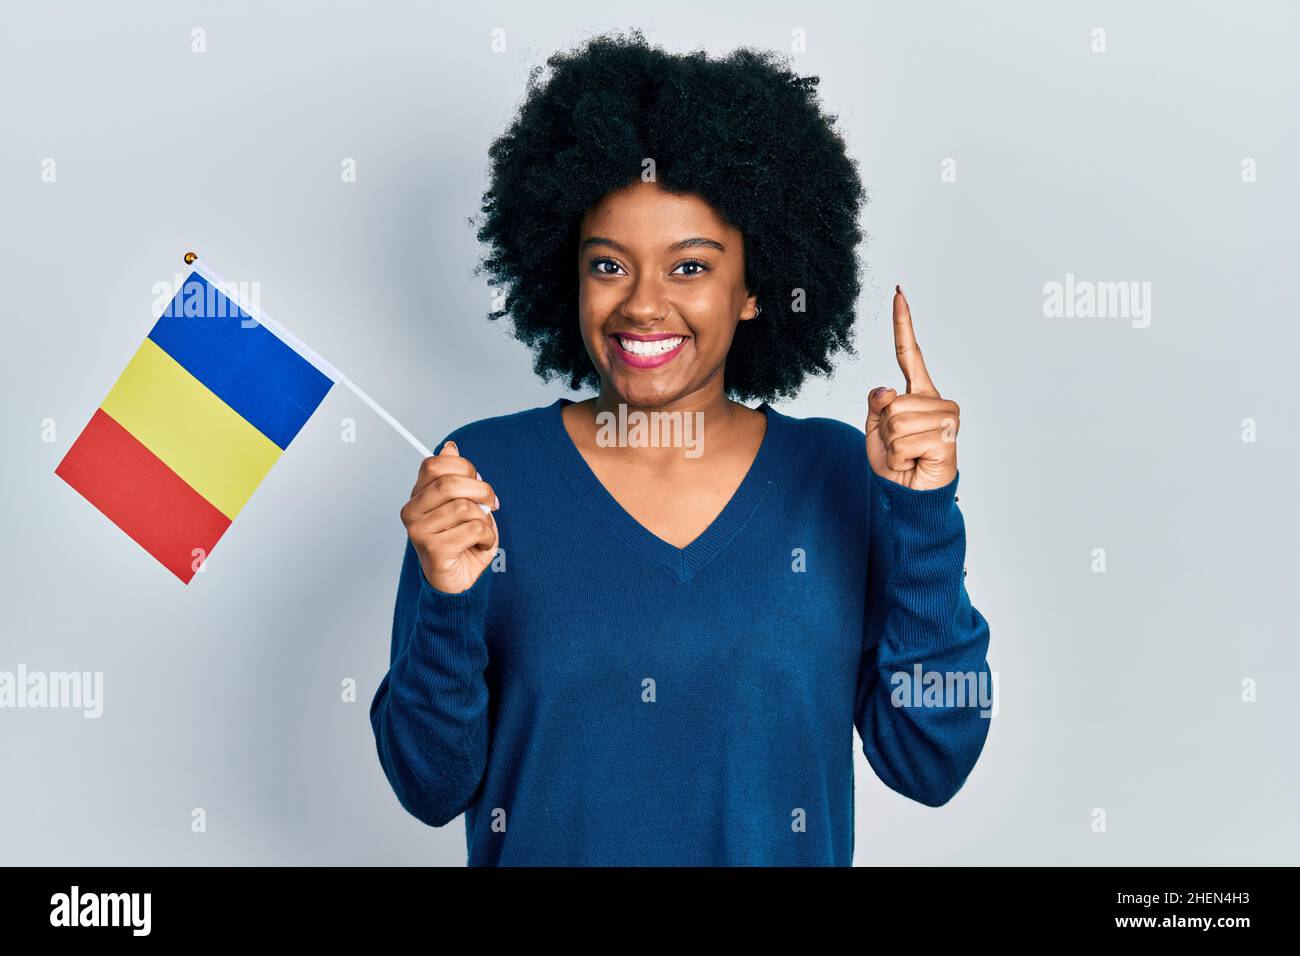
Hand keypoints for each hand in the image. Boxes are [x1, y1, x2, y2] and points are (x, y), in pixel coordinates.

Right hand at [400, 440, 498, 593]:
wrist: (458, 581)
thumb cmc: (462, 540)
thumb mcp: (464, 502)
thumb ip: (457, 477)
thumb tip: (450, 447)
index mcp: (419, 495)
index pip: (436, 464)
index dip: (464, 468)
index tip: (478, 482)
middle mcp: (412, 511)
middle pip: (450, 483)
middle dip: (482, 491)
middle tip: (493, 504)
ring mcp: (418, 530)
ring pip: (465, 507)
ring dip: (485, 520)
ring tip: (482, 531)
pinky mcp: (432, 549)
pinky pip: (472, 529)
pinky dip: (487, 537)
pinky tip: (480, 545)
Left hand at [865, 286, 959, 490]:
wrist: (910, 496)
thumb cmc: (896, 464)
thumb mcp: (874, 430)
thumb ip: (876, 404)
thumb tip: (887, 390)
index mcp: (918, 393)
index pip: (910, 354)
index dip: (903, 325)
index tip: (899, 294)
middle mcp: (936, 401)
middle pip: (891, 402)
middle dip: (884, 430)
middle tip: (899, 447)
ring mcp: (945, 417)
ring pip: (896, 421)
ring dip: (892, 446)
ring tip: (908, 455)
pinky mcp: (947, 436)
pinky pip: (904, 441)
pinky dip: (900, 457)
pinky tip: (915, 463)